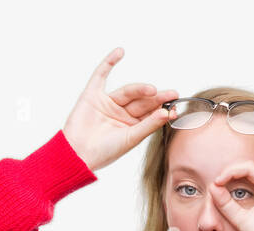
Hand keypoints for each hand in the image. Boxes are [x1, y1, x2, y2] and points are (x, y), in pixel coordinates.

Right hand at [62, 46, 176, 173]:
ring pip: (128, 91)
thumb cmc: (104, 152)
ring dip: (139, 88)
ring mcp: (107, 102)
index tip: (175, 107)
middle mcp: (121, 113)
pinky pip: (101, 75)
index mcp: (132, 126)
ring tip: (152, 89)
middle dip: (155, 98)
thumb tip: (166, 112)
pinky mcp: (92, 95)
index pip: (150, 113)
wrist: (78, 155)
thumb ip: (148, 125)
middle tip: (171, 94)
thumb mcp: (131, 139)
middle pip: (141, 101)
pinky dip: (109, 62)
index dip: (162, 109)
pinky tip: (120, 52)